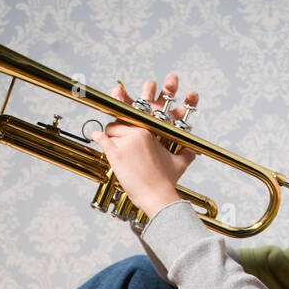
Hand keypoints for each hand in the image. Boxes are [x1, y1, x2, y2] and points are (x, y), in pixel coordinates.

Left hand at [88, 72, 199, 219]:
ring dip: (110, 135)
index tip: (120, 92)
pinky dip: (97, 136)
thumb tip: (193, 153)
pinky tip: (95, 135)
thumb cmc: (166, 181)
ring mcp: (127, 142)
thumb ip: (186, 154)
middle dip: (118, 121)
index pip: (136, 113)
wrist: (158, 196)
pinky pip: (102, 139)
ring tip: (111, 142)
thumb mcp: (179, 164)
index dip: (128, 105)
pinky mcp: (116, 154)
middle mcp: (140, 132)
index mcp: (153, 130)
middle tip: (114, 124)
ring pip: (112, 129)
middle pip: (122, 119)